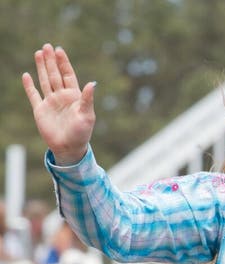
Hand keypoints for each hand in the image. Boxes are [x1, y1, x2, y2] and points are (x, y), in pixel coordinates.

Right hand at [22, 44, 95, 164]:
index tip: (59, 50)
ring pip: (45, 81)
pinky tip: (26, 75)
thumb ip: (88, 99)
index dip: (64, 63)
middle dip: (51, 61)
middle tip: (47, 46)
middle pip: (55, 74)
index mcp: (73, 96)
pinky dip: (29, 86)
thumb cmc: (81, 134)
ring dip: (41, 68)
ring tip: (39, 53)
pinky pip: (33, 95)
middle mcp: (61, 97)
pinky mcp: (41, 110)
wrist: (69, 149)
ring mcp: (51, 103)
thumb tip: (93, 83)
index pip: (68, 75)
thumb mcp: (87, 116)